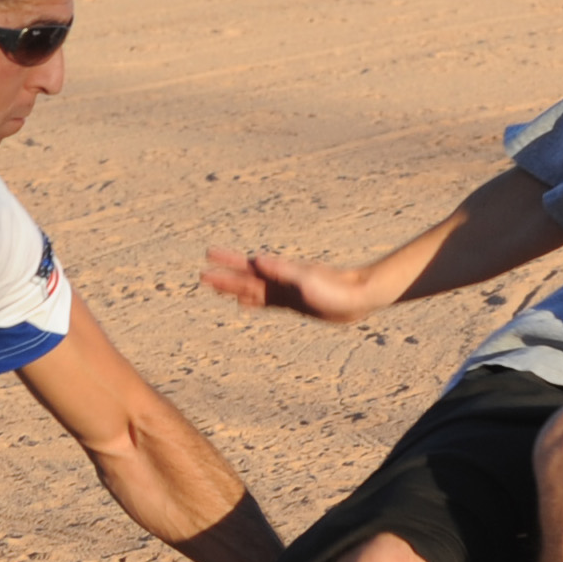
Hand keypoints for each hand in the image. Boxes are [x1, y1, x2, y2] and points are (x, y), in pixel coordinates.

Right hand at [203, 245, 380, 323]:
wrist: (361, 295)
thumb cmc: (337, 288)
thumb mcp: (306, 280)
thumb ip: (282, 271)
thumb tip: (256, 259)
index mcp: (280, 273)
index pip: (246, 268)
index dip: (226, 263)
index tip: (207, 256)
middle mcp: (280, 281)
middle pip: (246, 280)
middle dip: (224, 279)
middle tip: (202, 276)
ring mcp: (287, 292)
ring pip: (253, 291)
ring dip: (235, 290)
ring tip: (217, 288)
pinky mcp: (295, 303)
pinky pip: (266, 303)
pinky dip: (253, 303)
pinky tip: (245, 305)